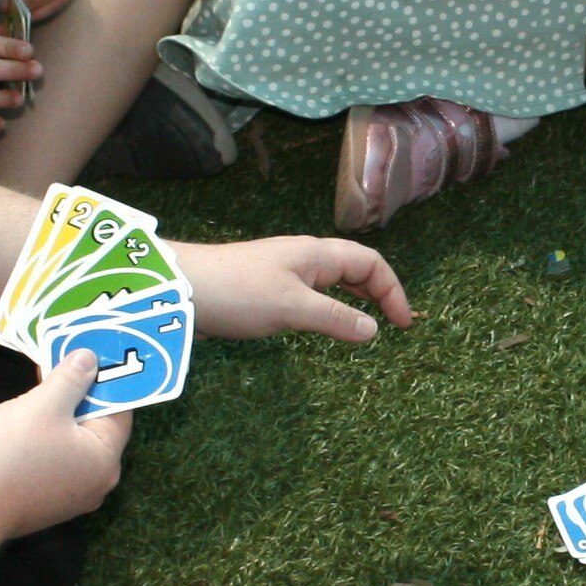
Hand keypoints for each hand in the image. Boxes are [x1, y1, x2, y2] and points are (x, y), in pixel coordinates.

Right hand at [0, 353, 131, 540]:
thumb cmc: (6, 454)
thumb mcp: (41, 406)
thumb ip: (70, 380)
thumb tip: (90, 360)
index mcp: (104, 461)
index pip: (120, 411)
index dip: (106, 378)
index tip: (93, 350)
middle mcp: (94, 483)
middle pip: (95, 427)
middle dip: (80, 392)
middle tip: (64, 357)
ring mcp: (67, 495)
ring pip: (71, 442)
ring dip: (59, 412)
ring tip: (43, 377)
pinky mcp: (40, 499)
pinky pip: (51, 458)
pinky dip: (44, 435)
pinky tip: (25, 413)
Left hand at [177, 233, 415, 343]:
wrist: (181, 287)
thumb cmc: (239, 293)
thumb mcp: (293, 308)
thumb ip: (335, 318)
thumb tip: (373, 330)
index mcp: (316, 254)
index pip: (370, 263)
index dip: (392, 290)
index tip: (403, 325)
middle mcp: (304, 257)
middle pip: (354, 267)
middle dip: (379, 292)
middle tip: (393, 325)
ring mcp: (284, 271)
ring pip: (332, 280)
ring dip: (355, 299)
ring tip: (367, 325)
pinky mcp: (267, 287)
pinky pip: (312, 292)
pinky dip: (330, 306)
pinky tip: (323, 323)